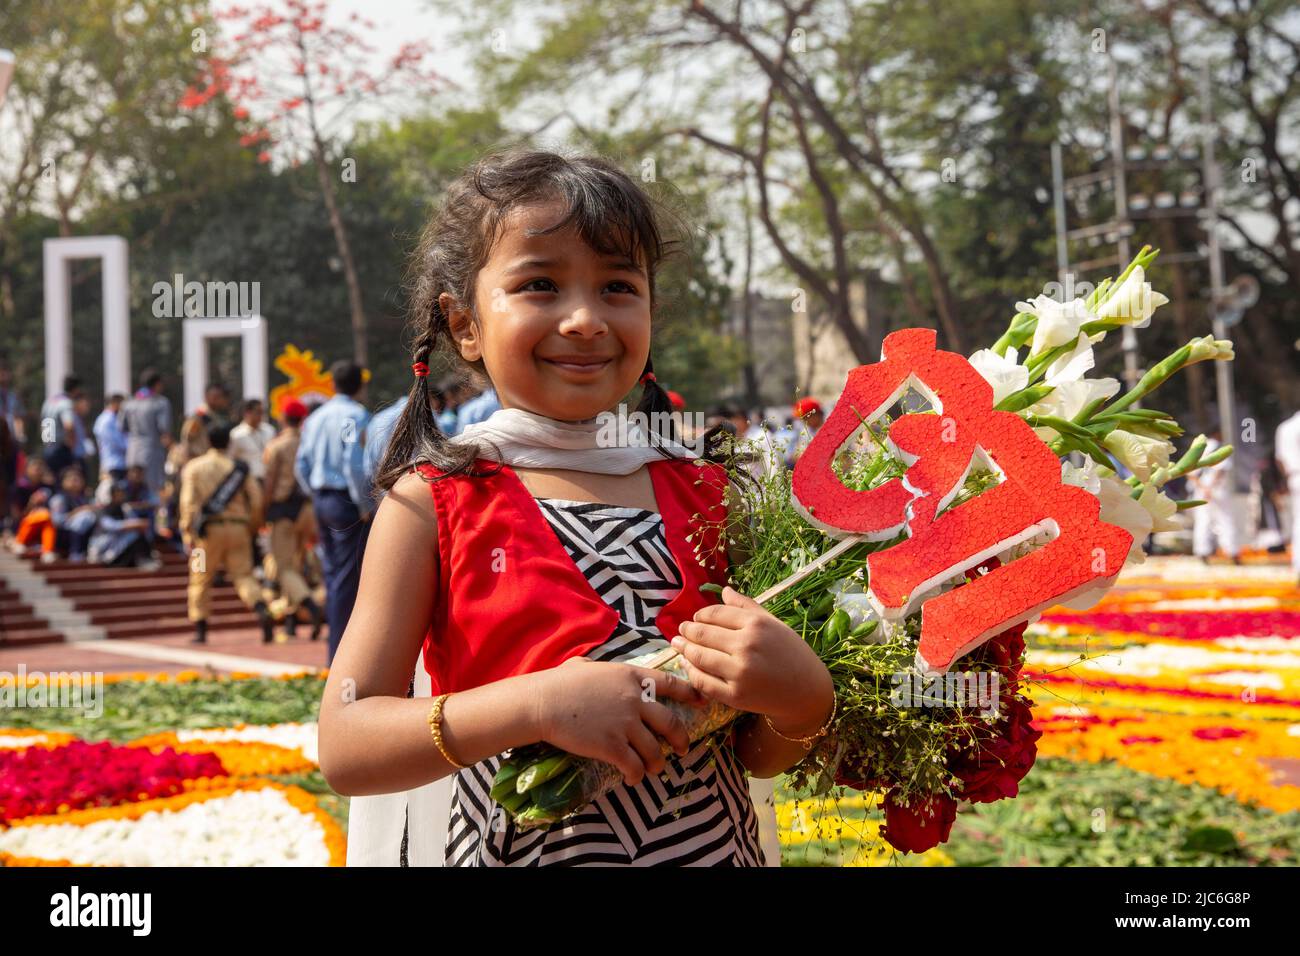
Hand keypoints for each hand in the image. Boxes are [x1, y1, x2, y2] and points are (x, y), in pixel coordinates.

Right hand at [530, 657, 709, 786]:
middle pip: (671, 724)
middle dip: (681, 740)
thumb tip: (590, 667)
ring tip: (654, 768)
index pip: (671, 684)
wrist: (543, 702)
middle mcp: (635, 700)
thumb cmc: (560, 682)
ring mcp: (625, 724)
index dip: (691, 694)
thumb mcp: (586, 666)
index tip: (703, 701)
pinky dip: (636, 775)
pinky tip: (632, 777)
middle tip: (683, 748)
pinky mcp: (612, 746)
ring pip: (655, 751)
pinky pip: (634, 766)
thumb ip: (600, 670)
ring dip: (657, 763)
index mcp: (632, 677)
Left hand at [671, 585, 834, 734]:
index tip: (694, 618)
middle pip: (703, 634)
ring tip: (678, 646)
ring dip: (684, 650)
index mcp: (756, 623)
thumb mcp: (773, 623)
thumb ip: (746, 606)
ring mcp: (740, 672)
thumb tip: (723, 590)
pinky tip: (688, 666)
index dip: (700, 616)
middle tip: (680, 631)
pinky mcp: (735, 695)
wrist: (807, 691)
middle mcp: (746, 645)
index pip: (715, 614)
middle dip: (687, 631)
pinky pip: (703, 682)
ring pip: (699, 657)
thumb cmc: (791, 653)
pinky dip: (692, 673)